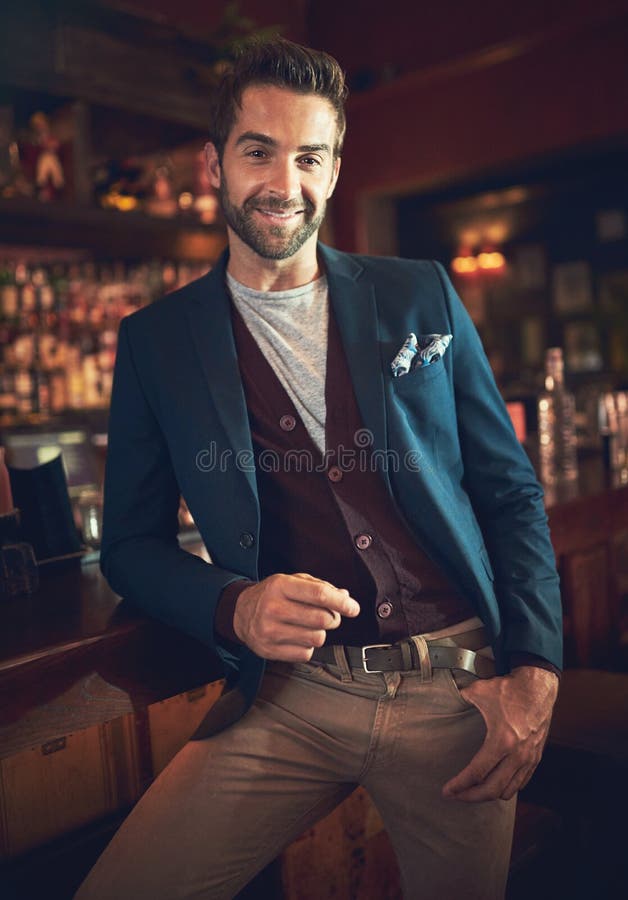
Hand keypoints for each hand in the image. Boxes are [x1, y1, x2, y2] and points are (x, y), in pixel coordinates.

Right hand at [233, 572, 359, 661]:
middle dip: (333, 619)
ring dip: (320, 634)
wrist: (240, 612)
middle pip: (321, 619)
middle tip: (329, 617)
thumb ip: (320, 586)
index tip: (353, 608)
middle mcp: (273, 608)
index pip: (319, 595)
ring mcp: (269, 631)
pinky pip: (305, 654)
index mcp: (281, 586)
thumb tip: (344, 597)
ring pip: (317, 639)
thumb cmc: (272, 595)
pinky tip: (298, 637)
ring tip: (310, 627)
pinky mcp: (269, 650)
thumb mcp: (292, 581)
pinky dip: (308, 647)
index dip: (341, 603)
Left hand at [442, 665, 558, 802]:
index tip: (447, 791)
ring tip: (474, 792)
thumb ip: (461, 698)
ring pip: (508, 791)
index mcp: (501, 741)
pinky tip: (495, 784)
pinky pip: (521, 783)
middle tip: (456, 795)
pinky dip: (506, 788)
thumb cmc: (510, 689)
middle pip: (492, 790)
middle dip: (471, 797)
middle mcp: (517, 755)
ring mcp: (529, 759)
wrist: (539, 686)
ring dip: (489, 795)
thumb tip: (448, 698)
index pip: (477, 773)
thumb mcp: (480, 691)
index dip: (459, 785)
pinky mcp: (536, 757)